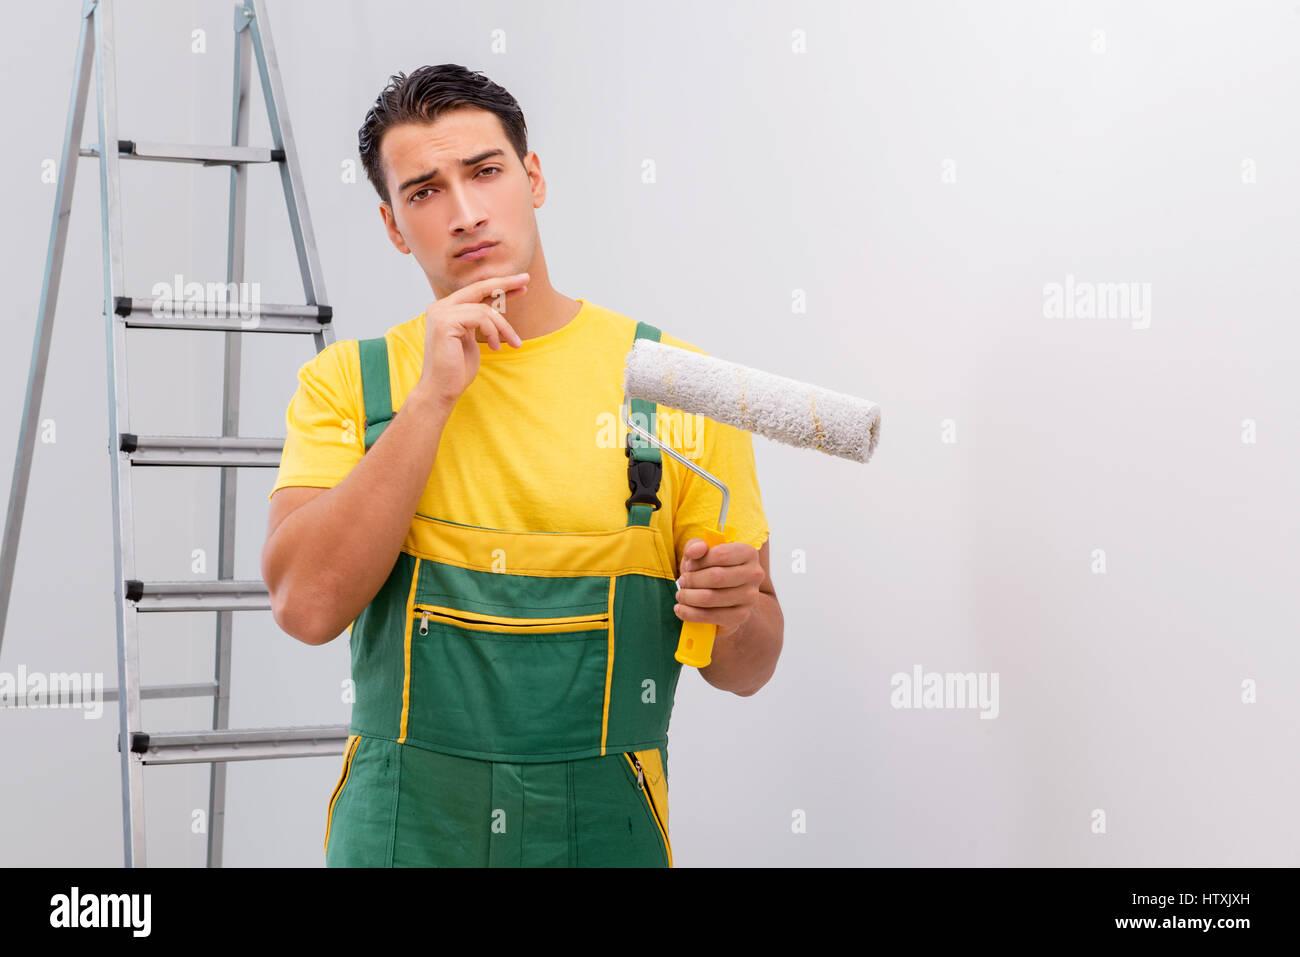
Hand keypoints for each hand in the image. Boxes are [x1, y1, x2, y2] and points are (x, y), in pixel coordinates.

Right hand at [416, 272, 528, 408]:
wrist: (442, 390)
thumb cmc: (458, 369)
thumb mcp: (473, 337)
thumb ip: (479, 320)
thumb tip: (497, 304)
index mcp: (445, 309)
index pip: (475, 292)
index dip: (499, 286)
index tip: (521, 283)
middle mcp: (439, 307)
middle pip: (477, 288)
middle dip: (504, 283)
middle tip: (526, 279)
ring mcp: (440, 313)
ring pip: (484, 309)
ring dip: (503, 327)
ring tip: (513, 342)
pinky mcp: (445, 322)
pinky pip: (480, 317)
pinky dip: (493, 331)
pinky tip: (494, 347)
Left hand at [673, 538, 763, 639]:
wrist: (728, 598)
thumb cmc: (712, 569)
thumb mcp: (702, 553)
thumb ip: (696, 546)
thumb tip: (696, 550)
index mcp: (748, 553)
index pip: (721, 555)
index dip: (699, 561)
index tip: (688, 566)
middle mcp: (754, 574)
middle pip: (716, 576)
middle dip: (692, 580)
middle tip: (682, 582)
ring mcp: (750, 597)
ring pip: (711, 597)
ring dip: (689, 597)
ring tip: (681, 595)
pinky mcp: (741, 616)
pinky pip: (711, 616)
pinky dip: (691, 613)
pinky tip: (681, 609)